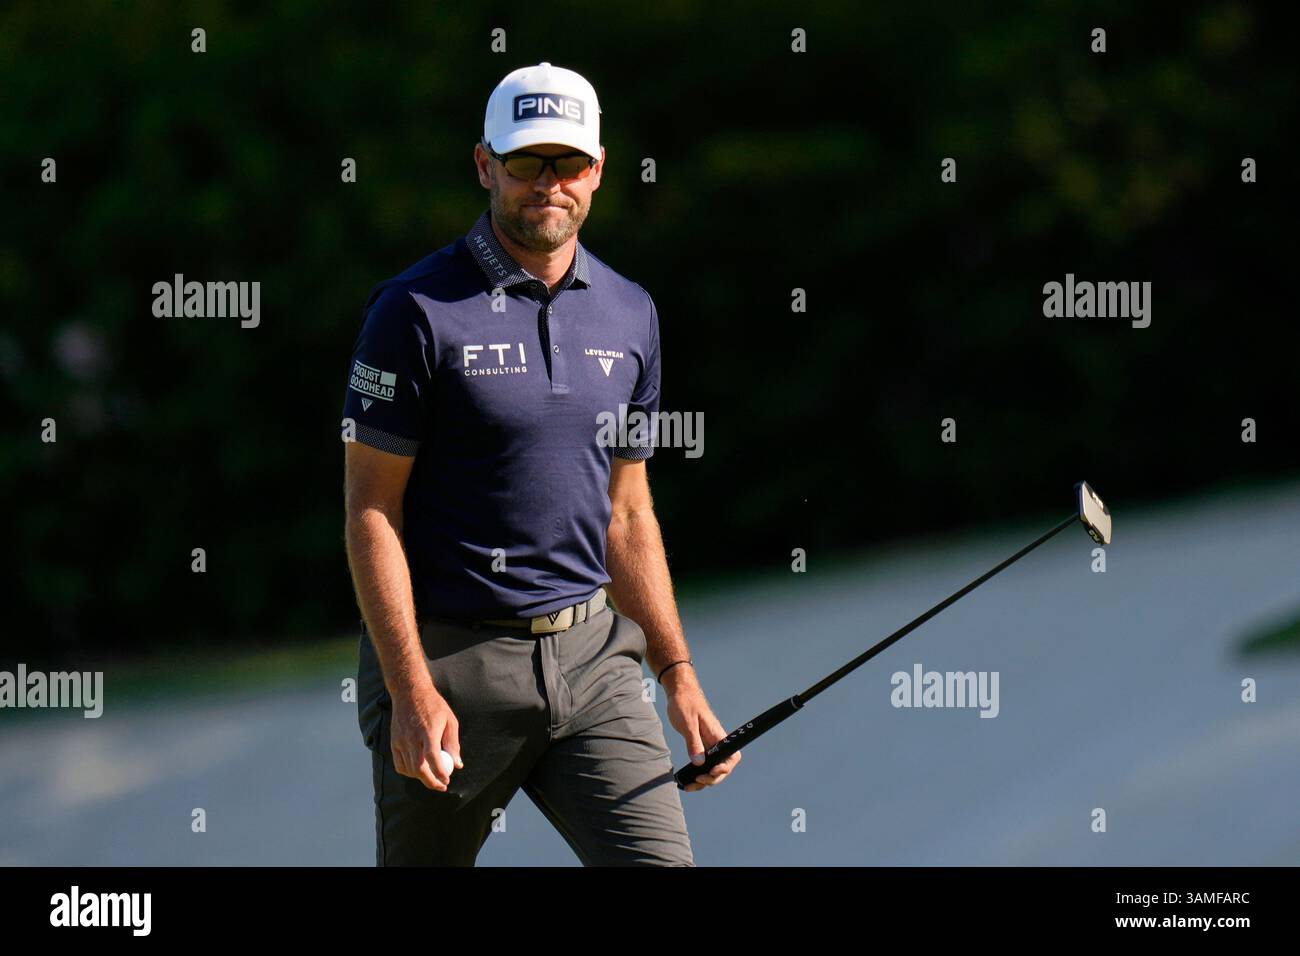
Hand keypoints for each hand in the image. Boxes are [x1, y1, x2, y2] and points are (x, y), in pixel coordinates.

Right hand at [389, 684, 462, 791]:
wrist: (409, 692)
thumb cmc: (433, 706)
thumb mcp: (450, 721)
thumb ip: (453, 744)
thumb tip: (458, 765)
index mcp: (428, 731)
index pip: (433, 758)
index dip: (440, 773)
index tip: (447, 781)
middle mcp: (412, 737)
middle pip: (419, 768)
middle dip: (431, 782)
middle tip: (441, 785)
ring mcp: (400, 740)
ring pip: (408, 769)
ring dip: (421, 778)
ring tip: (432, 777)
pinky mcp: (393, 742)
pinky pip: (399, 764)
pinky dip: (408, 771)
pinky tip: (418, 771)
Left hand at [663, 669, 741, 790]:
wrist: (679, 692)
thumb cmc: (685, 703)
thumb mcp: (688, 723)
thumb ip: (694, 743)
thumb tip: (699, 763)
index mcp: (718, 736)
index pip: (732, 757)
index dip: (725, 769)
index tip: (711, 772)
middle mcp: (717, 742)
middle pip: (723, 768)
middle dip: (712, 779)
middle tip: (696, 781)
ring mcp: (710, 745)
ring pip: (713, 768)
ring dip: (704, 780)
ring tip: (688, 786)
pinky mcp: (701, 745)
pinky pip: (703, 764)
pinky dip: (697, 774)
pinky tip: (687, 779)